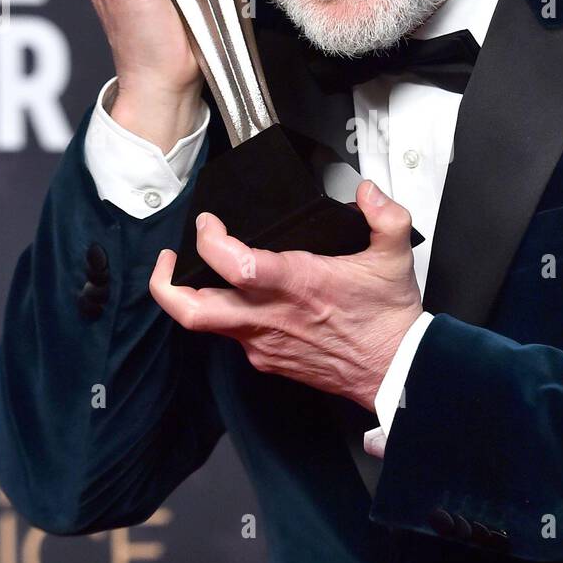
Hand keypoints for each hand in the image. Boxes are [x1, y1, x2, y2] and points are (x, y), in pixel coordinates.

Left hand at [149, 181, 423, 412]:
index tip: (209, 223)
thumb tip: (367, 192)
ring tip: (192, 271)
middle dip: (167, 283)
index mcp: (297, 285)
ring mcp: (263, 343)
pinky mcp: (267, 359)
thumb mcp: (394, 256)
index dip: (209, 241)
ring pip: (205, 325)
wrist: (394, 370)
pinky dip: (225, 313)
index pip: (234, 265)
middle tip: (170, 257)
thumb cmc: (388, 318)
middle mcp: (270, 317)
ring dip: (191, 298)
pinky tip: (236, 296)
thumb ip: (385, 215)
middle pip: (194, 309)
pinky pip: (231, 336)